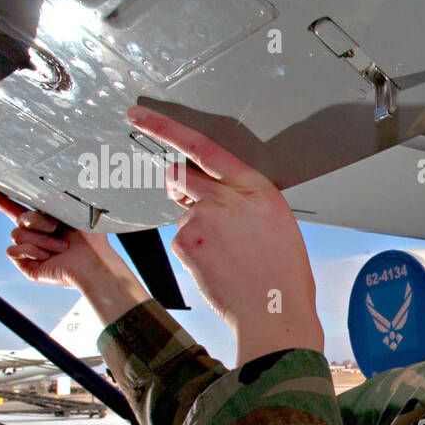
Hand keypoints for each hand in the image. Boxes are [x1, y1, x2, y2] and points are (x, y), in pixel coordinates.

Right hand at [0, 189, 120, 289]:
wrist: (93, 263)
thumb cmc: (92, 242)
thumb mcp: (78, 214)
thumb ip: (63, 200)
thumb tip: (64, 179)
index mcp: (46, 223)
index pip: (20, 210)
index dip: (5, 201)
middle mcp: (36, 236)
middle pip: (20, 219)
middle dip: (37, 221)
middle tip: (56, 229)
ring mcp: (30, 250)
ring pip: (17, 234)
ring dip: (41, 240)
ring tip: (61, 247)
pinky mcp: (26, 265)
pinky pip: (12, 250)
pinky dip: (30, 251)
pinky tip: (46, 257)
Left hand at [125, 105, 323, 363]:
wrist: (274, 309)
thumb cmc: (284, 274)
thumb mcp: (278, 224)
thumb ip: (247, 201)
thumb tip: (222, 198)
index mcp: (256, 188)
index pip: (204, 147)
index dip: (166, 127)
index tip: (140, 115)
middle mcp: (227, 196)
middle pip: (181, 175)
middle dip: (178, 185)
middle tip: (192, 205)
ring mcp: (203, 218)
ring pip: (183, 213)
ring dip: (197, 228)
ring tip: (227, 255)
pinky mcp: (186, 242)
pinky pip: (182, 239)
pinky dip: (195, 251)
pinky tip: (218, 267)